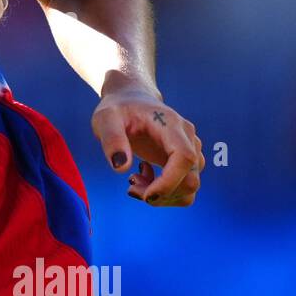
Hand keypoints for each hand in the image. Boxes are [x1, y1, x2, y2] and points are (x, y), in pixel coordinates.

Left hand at [91, 79, 204, 206]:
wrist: (130, 100)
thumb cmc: (118, 109)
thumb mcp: (104, 119)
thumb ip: (112, 139)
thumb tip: (121, 168)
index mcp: (170, 124)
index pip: (185, 157)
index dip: (169, 182)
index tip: (145, 195)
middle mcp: (187, 138)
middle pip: (191, 179)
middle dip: (161, 194)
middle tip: (131, 187)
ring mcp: (190, 150)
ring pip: (189, 188)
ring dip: (162, 195)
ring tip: (135, 180)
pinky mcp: (185, 161)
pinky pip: (183, 187)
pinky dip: (164, 192)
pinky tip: (143, 177)